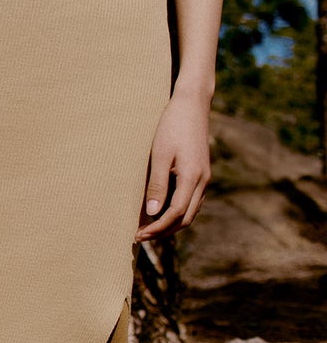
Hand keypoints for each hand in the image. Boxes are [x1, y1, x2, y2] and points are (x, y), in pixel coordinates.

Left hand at [135, 88, 211, 241]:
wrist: (191, 105)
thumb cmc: (172, 126)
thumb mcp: (160, 155)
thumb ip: (157, 184)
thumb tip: (152, 212)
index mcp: (193, 178)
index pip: (176, 214)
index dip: (157, 228)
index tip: (138, 235)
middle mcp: (202, 181)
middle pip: (186, 218)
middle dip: (164, 231)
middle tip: (140, 237)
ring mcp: (204, 178)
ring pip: (190, 211)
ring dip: (170, 223)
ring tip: (148, 229)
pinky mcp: (201, 173)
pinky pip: (191, 200)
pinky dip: (177, 212)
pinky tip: (160, 212)